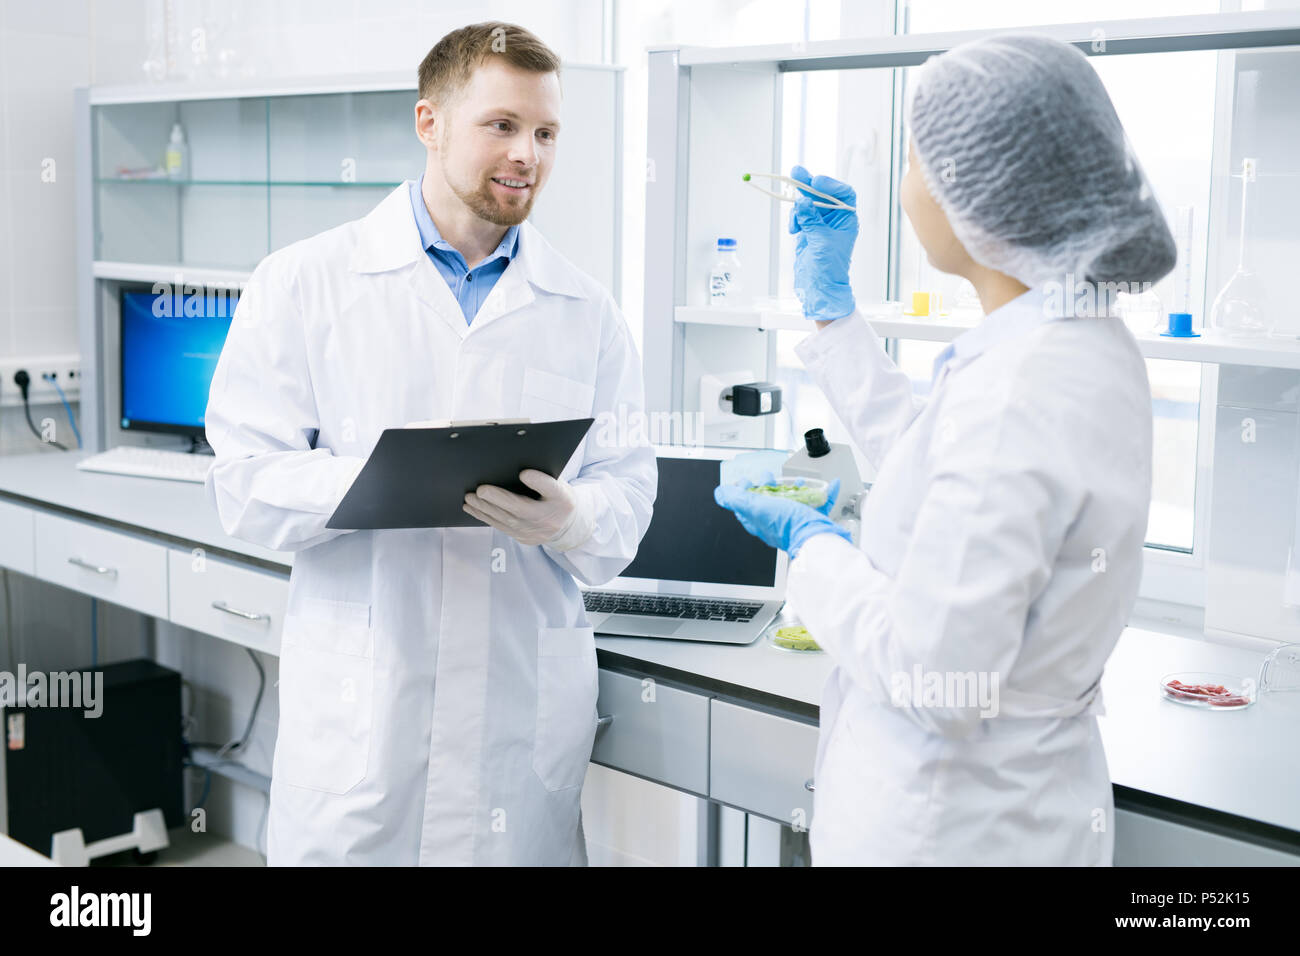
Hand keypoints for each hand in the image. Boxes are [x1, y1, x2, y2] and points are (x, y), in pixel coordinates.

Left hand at [464, 469, 592, 549]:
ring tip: (470, 499)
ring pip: (506, 521)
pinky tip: (473, 509)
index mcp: (561, 500)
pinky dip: (486, 517)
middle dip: (497, 500)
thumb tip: (521, 473)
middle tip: (479, 491)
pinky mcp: (522, 538)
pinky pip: (501, 527)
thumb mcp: (559, 485)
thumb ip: (543, 479)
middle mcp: (547, 519)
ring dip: (485, 509)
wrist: (566, 526)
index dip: (538, 481)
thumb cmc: (558, 499)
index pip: (550, 489)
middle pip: (520, 509)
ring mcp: (534, 532)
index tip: (524, 473)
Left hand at [713, 474, 849, 556]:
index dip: (744, 491)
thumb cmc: (785, 523)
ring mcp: (795, 522)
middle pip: (769, 502)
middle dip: (768, 486)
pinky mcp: (813, 522)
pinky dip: (825, 494)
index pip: (745, 506)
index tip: (747, 480)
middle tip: (769, 477)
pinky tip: (830, 485)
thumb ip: (735, 499)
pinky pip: (819, 505)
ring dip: (795, 488)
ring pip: (794, 502)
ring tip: (798, 480)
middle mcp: (775, 523)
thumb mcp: (755, 506)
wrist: (814, 537)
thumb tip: (720, 493)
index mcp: (758, 521)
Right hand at [788, 165, 857, 321]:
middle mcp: (835, 219)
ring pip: (807, 203)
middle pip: (822, 194)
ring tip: (795, 222)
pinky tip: (794, 229)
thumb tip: (802, 201)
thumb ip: (811, 219)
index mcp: (847, 219)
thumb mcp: (821, 241)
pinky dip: (795, 218)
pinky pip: (799, 215)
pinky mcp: (807, 230)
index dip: (831, 185)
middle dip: (808, 185)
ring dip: (798, 207)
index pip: (844, 194)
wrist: (820, 288)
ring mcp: (820, 224)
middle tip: (794, 172)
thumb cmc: (830, 268)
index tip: (816, 182)